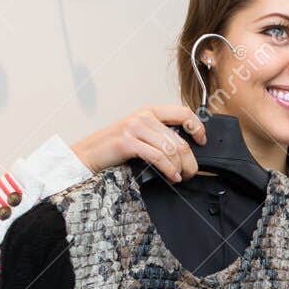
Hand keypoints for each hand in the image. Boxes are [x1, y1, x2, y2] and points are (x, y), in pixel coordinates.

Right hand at [70, 105, 206, 182]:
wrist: (87, 154)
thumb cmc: (113, 148)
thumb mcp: (138, 135)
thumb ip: (158, 136)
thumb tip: (183, 150)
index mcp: (148, 112)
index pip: (182, 113)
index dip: (197, 127)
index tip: (202, 141)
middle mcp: (143, 117)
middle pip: (179, 139)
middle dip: (190, 159)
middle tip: (191, 171)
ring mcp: (135, 128)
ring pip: (171, 149)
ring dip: (180, 167)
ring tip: (180, 176)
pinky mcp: (128, 142)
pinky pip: (158, 157)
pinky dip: (169, 169)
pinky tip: (172, 177)